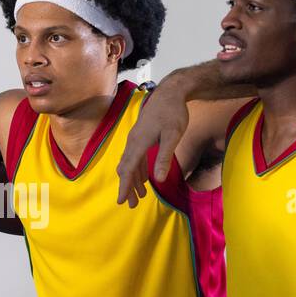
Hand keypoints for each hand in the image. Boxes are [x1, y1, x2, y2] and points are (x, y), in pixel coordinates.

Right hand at [117, 81, 189, 206]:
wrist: (170, 92)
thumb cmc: (173, 112)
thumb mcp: (173, 135)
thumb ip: (164, 157)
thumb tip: (159, 179)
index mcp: (138, 143)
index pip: (128, 169)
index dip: (125, 187)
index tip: (121, 202)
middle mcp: (133, 142)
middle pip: (126, 169)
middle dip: (127, 187)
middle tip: (131, 204)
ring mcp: (136, 139)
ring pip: (130, 164)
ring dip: (133, 180)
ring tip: (138, 196)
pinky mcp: (141, 136)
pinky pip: (135, 157)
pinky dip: (138, 170)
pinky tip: (144, 178)